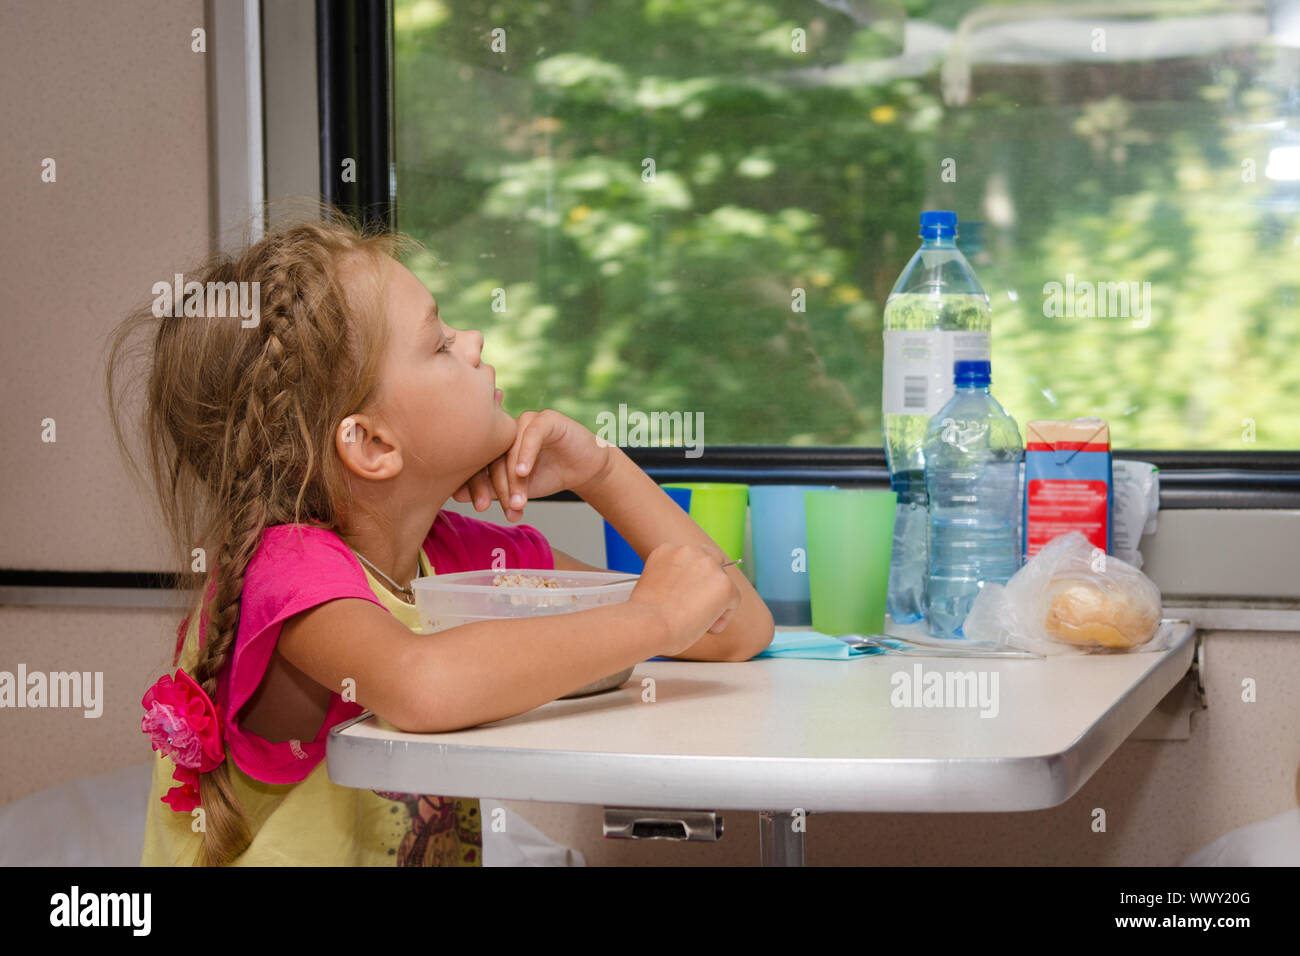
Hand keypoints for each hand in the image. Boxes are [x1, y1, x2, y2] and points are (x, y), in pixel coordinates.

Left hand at [451, 410, 610, 521]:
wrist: (585, 470)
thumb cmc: (548, 476)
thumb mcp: (516, 489)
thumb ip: (491, 489)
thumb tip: (456, 495)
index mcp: (495, 444)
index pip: (477, 461)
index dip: (474, 483)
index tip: (478, 506)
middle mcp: (507, 430)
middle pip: (492, 456)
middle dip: (496, 486)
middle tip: (501, 508)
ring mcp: (526, 421)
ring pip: (511, 449)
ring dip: (514, 478)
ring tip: (519, 502)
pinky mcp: (547, 419)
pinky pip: (532, 435)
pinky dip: (526, 454)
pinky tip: (524, 472)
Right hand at [627, 544, 740, 656]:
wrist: (647, 624)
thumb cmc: (645, 615)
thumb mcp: (652, 584)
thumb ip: (672, 579)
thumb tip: (686, 592)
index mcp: (668, 550)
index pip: (690, 558)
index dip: (692, 578)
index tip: (688, 594)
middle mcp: (689, 551)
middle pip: (712, 560)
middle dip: (710, 581)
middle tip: (703, 604)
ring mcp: (709, 566)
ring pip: (724, 582)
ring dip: (716, 600)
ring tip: (699, 620)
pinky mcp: (724, 584)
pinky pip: (733, 600)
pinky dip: (723, 616)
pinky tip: (708, 626)